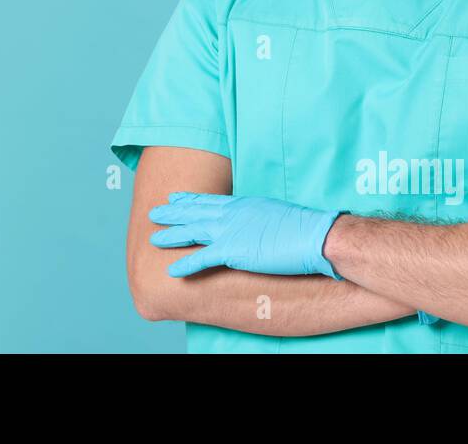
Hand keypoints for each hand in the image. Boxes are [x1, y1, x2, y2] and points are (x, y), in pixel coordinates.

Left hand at [148, 192, 343, 277]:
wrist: (313, 235)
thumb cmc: (302, 227)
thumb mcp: (274, 212)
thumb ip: (257, 216)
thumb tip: (253, 221)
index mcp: (243, 204)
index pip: (209, 201)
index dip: (190, 200)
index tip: (175, 198)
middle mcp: (232, 214)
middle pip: (195, 212)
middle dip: (173, 213)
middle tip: (155, 212)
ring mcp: (230, 231)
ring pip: (192, 231)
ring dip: (171, 235)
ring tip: (154, 237)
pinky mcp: (233, 251)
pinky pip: (202, 258)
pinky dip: (185, 264)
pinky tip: (172, 270)